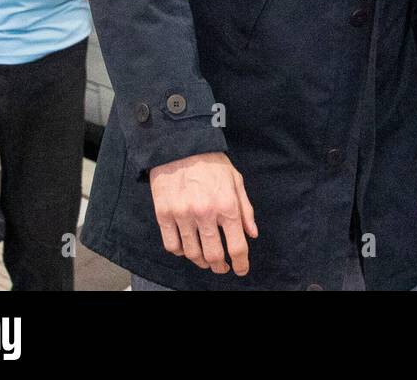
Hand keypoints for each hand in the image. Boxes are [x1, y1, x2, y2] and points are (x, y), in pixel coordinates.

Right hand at [148, 151, 257, 274]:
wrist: (180, 146)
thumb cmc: (211, 163)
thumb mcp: (236, 181)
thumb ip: (246, 209)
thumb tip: (252, 234)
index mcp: (227, 205)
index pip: (237, 245)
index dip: (241, 263)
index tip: (241, 269)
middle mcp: (205, 213)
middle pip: (213, 255)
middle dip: (220, 266)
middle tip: (222, 267)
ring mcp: (182, 215)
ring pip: (191, 253)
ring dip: (201, 261)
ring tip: (206, 260)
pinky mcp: (163, 215)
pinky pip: (171, 245)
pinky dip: (180, 252)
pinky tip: (186, 249)